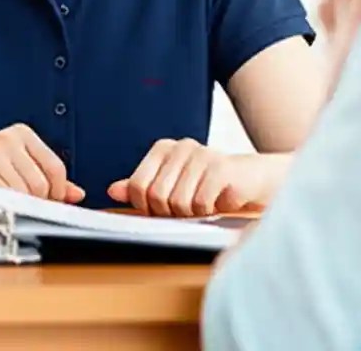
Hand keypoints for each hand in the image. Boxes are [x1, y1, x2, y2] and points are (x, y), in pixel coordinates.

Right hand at [0, 123, 85, 202]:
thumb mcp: (16, 166)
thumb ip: (47, 178)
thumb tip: (77, 194)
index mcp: (22, 133)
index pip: (56, 167)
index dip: (56, 191)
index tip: (47, 201)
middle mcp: (9, 139)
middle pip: (41, 184)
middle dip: (35, 202)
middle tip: (21, 206)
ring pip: (24, 194)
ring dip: (17, 206)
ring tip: (4, 202)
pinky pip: (4, 198)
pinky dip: (3, 207)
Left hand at [106, 139, 285, 216]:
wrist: (248, 180)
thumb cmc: (206, 185)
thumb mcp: (170, 187)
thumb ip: (141, 188)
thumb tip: (112, 191)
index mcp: (163, 148)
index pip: (138, 186)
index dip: (147, 207)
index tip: (162, 210)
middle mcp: (181, 146)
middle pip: (156, 196)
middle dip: (170, 213)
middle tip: (186, 209)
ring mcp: (202, 155)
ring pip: (178, 203)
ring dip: (190, 214)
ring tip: (202, 205)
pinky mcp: (220, 169)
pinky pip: (200, 204)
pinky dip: (206, 212)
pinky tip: (215, 202)